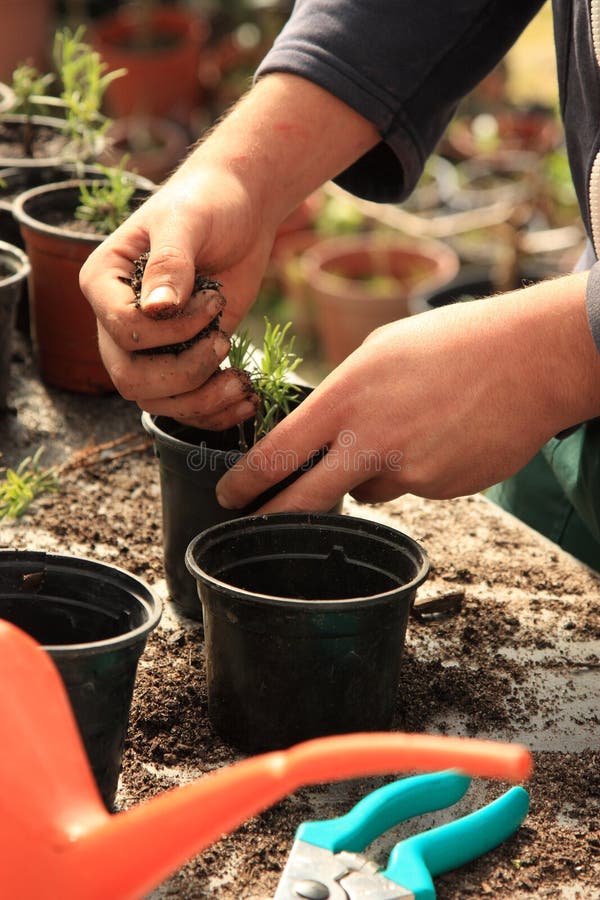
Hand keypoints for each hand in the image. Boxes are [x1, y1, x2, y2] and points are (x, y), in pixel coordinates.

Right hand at [80, 165, 273, 428]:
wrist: (239, 210)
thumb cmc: (207, 204)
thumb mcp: (188, 223)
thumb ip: (171, 262)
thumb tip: (157, 310)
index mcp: (103, 282)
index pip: (122, 330)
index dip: (171, 331)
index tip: (213, 301)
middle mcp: (116, 320)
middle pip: (131, 379)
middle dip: (184, 375)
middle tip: (224, 343)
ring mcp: (148, 346)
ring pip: (155, 401)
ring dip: (201, 402)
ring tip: (241, 383)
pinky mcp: (181, 358)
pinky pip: (184, 404)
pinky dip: (214, 412)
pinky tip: (246, 400)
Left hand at [216, 273, 598, 510]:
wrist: (529, 360)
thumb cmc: (451, 343)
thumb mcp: (378, 352)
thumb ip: (342, 396)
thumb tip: (320, 431)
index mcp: (345, 400)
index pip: (277, 455)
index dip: (245, 483)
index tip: (229, 497)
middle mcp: (370, 442)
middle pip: (304, 500)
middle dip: (275, 517)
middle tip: (259, 523)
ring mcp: (406, 472)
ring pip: (366, 488)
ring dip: (370, 471)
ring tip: (409, 426)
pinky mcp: (438, 490)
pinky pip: (408, 486)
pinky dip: (413, 469)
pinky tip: (438, 435)